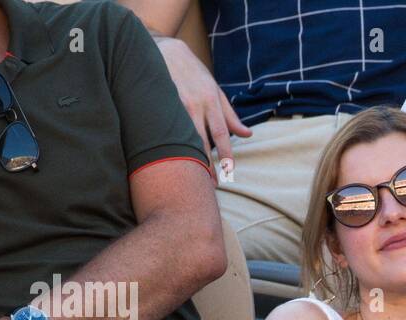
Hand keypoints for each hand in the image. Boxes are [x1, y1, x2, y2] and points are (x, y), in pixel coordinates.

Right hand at [155, 36, 250, 167]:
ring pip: (182, 136)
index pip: (221, 133)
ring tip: (189, 176)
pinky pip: (164, 126)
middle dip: (206, 164)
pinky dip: (166, 142)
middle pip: (202, 140)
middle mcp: (194, 103)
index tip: (228, 172)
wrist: (166, 49)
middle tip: (209, 185)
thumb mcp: (215, 90)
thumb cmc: (194, 73)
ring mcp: (174, 103)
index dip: (225, 154)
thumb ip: (230, 115)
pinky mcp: (158, 102)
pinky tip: (165, 157)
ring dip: (186, 157)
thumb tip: (247, 134)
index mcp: (211, 101)